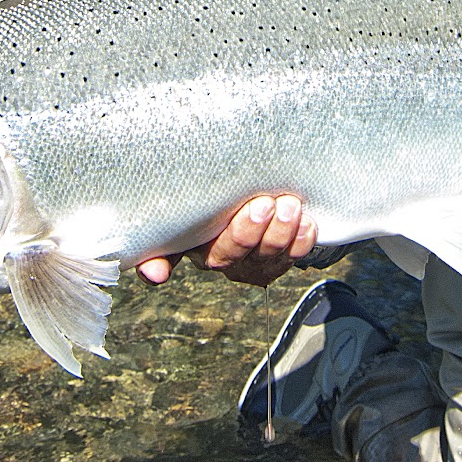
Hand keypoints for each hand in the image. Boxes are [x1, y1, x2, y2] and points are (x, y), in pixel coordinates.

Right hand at [134, 194, 317, 287]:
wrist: (266, 190)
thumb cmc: (227, 190)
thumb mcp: (204, 189)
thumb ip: (182, 191)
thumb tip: (160, 221)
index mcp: (188, 237)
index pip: (163, 253)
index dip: (155, 265)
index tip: (156, 272)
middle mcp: (216, 256)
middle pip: (225, 255)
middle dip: (245, 232)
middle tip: (262, 205)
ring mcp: (249, 262)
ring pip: (262, 257)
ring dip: (279, 232)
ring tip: (289, 205)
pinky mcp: (277, 262)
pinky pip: (290, 257)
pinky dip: (300, 240)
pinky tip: (306, 221)